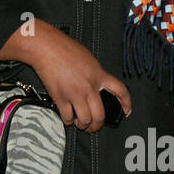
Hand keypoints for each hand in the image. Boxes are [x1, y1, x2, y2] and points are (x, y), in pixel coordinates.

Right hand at [0, 22, 130, 131]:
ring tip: (81, 124)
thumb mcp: (89, 58)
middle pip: (100, 115)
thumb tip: (97, 86)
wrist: (46, 47)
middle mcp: (89, 87)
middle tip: (94, 126)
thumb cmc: (65, 48)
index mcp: (99, 75)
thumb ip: (95, 74)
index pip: (120, 91)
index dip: (126, 103)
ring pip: (85, 121)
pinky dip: (68, 121)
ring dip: (83, 125)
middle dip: (98, 125)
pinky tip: (68, 118)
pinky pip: (68, 118)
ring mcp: (75, 94)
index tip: (127, 110)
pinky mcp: (60, 98)